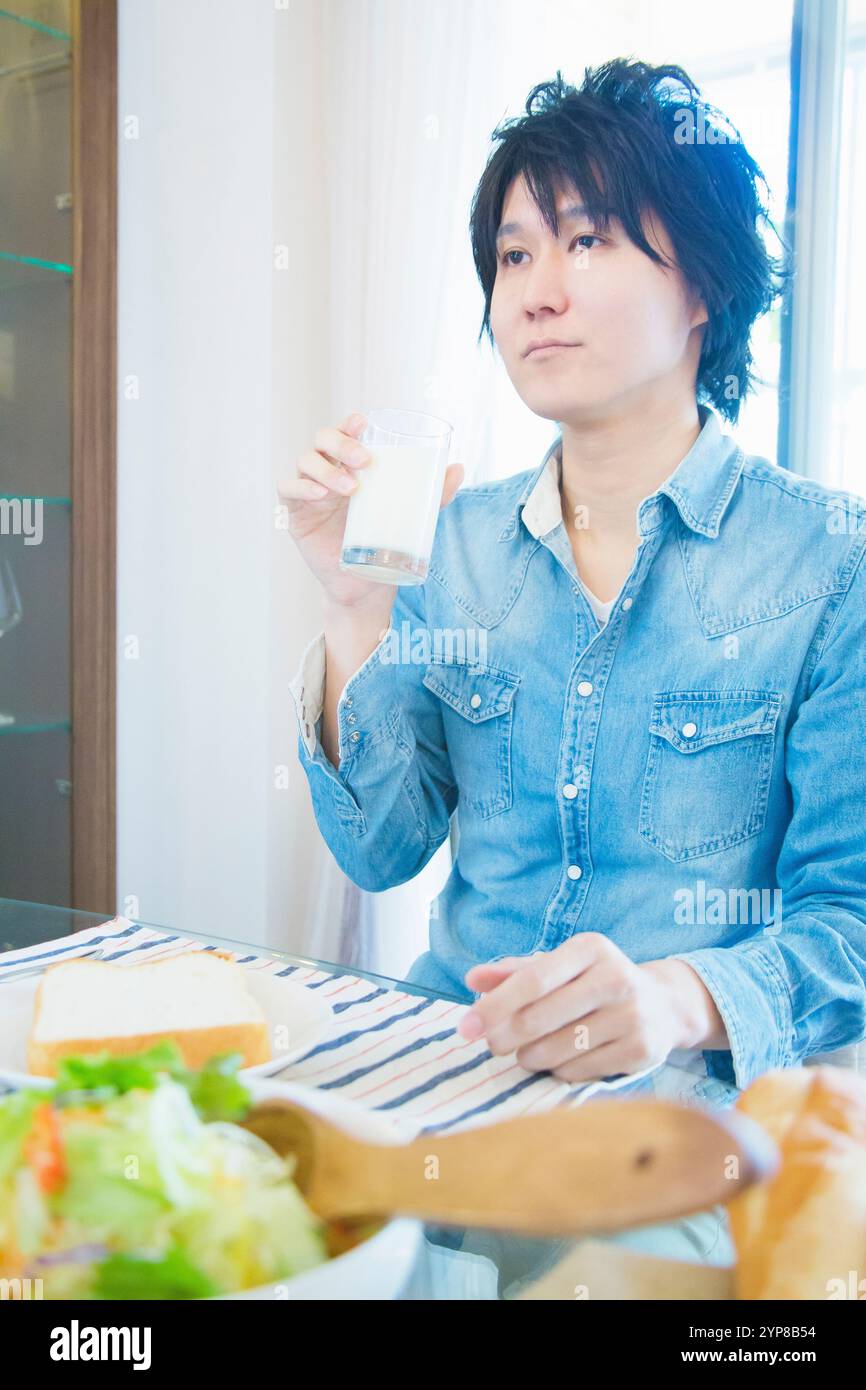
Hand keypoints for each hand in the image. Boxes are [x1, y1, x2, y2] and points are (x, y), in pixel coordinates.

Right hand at [277, 412, 463, 609]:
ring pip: (305, 460)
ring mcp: (309, 490)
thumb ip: (434, 495)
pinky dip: (300, 486)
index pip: (344, 432)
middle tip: (364, 461)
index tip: (363, 423)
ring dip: (326, 468)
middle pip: (322, 439)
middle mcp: (328, 471)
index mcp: (351, 466)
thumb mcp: (411, 517)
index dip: (349, 423)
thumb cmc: (385, 543)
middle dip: (340, 442)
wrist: (365, 585)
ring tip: (350, 488)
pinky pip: (287, 489)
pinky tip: (318, 494)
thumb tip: (458, 468)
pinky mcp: (296, 513)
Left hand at [458, 935, 722, 1082]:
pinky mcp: (642, 1050)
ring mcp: (632, 1016)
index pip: (532, 979)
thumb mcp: (560, 966)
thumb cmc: (595, 983)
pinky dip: (559, 1071)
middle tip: (492, 1044)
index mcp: (590, 948)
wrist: (664, 1005)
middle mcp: (615, 978)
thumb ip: (515, 972)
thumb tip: (472, 979)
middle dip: (505, 1036)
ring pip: (558, 1049)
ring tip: (526, 1053)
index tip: (465, 1026)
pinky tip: (560, 1061)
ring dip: (530, 1057)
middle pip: (541, 1017)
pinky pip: (580, 1070)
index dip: (495, 1005)